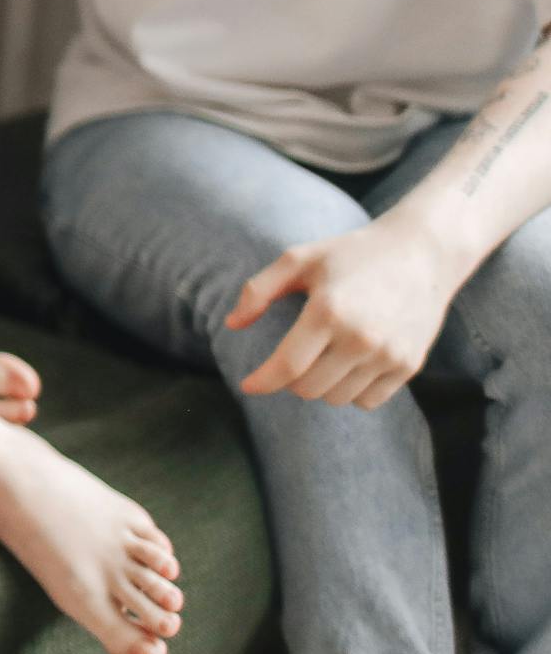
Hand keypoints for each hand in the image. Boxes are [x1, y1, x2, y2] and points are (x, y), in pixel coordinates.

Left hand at [228, 218, 471, 409]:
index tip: (248, 385)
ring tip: (322, 358)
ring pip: (337, 398)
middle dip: (290, 381)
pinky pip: (369, 400)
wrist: (421, 253)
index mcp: (328, 311)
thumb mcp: (299, 258)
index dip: (262, 381)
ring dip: (321, 386)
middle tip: (291, 360)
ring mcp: (389, 354)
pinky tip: (348, 367)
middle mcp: (361, 338)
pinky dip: (351, 392)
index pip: (287, 367)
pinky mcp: (410, 365)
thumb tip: (232, 324)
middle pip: (309, 388)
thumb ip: (259, 290)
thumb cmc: (352, 253)